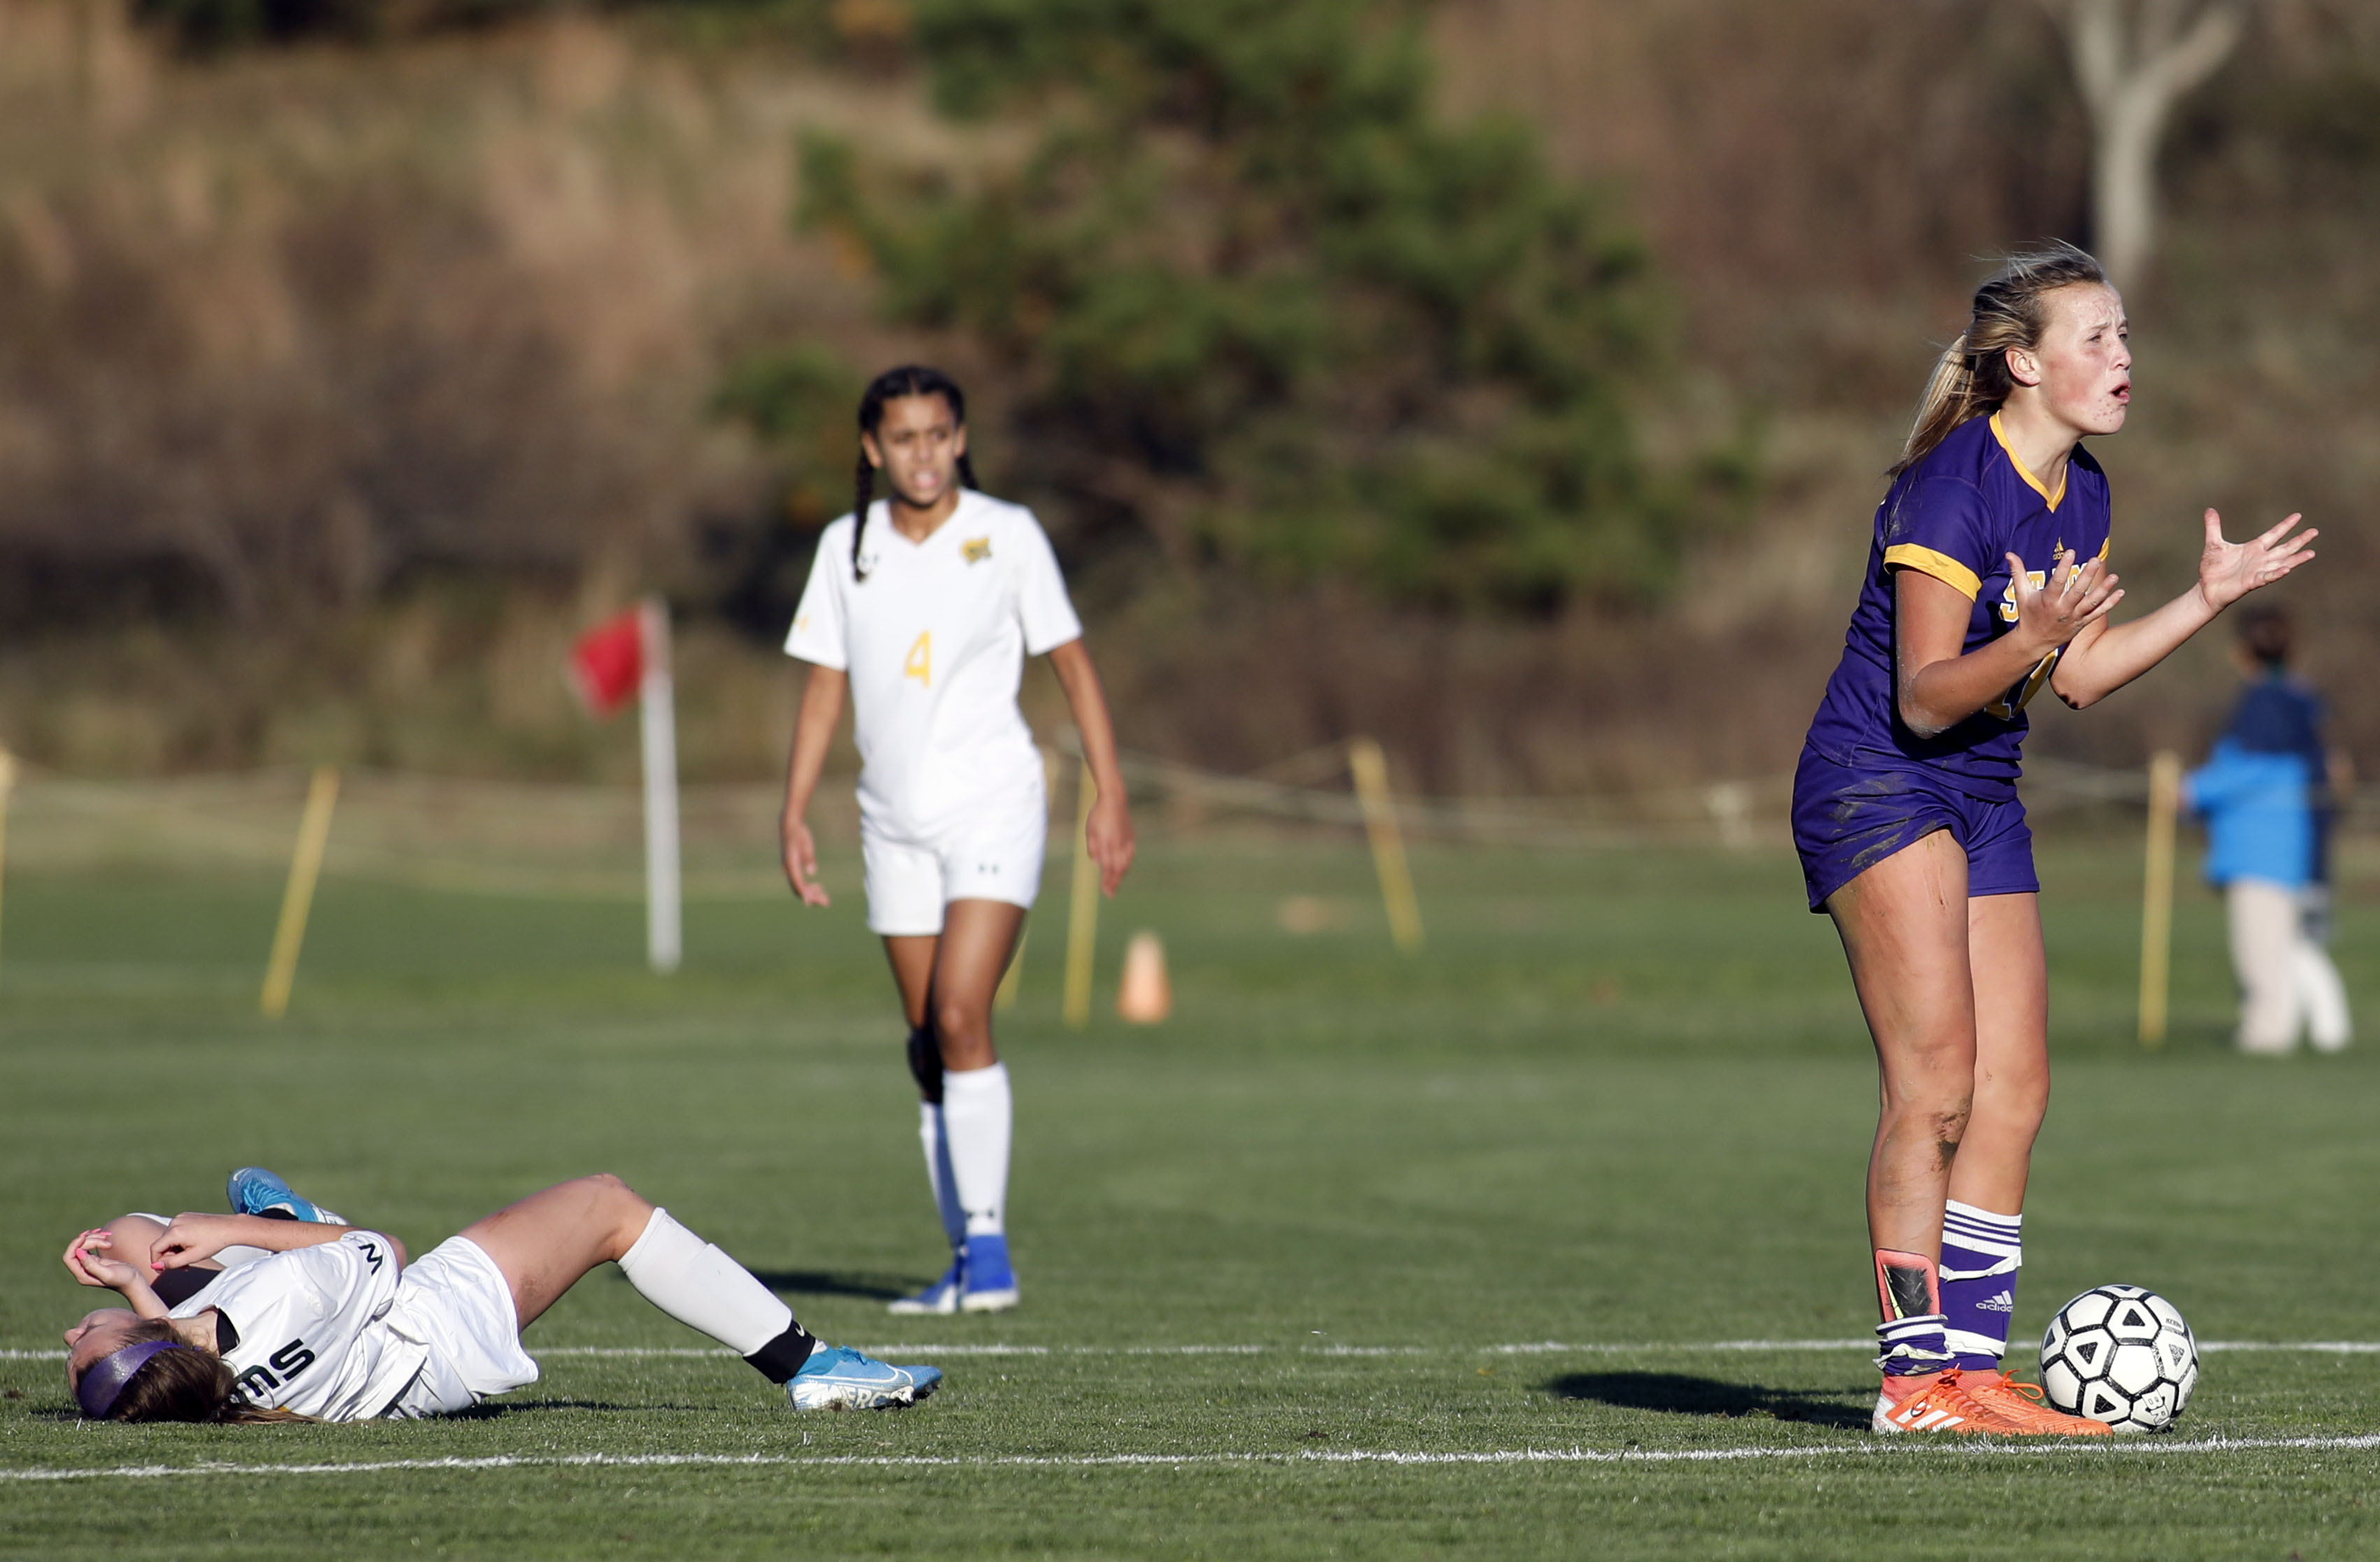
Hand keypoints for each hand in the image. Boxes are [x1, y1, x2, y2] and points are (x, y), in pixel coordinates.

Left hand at [62, 1229, 148, 1291]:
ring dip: (94, 1237)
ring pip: (83, 1245)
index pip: (69, 1258)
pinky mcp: (95, 1259)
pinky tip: (104, 1234)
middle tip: (107, 1241)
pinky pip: (89, 1245)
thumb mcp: (108, 1274)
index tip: (85, 1236)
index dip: (74, 1245)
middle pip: (77, 1249)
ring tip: (108, 1237)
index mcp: (82, 1275)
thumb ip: (92, 1265)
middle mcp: (82, 1270)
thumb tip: (78, 1253)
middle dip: (90, 1240)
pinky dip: (96, 1238)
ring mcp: (88, 1264)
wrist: (135, 1281)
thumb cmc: (124, 1279)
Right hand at [150, 1213, 239, 1270]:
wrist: (230, 1228)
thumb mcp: (192, 1257)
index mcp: (174, 1231)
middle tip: (184, 1265)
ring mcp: (180, 1217)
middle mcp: (175, 1222)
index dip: (157, 1261)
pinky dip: (180, 1239)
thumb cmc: (214, 1242)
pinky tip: (192, 1243)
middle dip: (170, 1256)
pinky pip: (176, 1230)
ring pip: (169, 1238)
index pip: (155, 1249)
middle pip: (162, 1243)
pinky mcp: (186, 1215)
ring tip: (190, 1253)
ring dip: (175, 1248)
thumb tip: (155, 1266)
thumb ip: (172, 1263)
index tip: (164, 1270)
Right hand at [781, 815, 830, 906]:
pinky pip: (799, 882)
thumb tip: (812, 872)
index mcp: (790, 865)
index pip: (798, 884)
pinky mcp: (792, 868)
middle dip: (812, 897)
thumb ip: (808, 858)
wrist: (789, 826)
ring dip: (811, 893)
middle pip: (799, 889)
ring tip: (825, 899)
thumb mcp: (806, 844)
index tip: (811, 903)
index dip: (805, 894)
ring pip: (799, 887)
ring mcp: (789, 870)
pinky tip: (819, 887)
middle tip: (827, 903)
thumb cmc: (799, 834)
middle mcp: (788, 870)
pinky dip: (808, 887)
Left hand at [1086, 792, 1135, 896]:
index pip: (1108, 867)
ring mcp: (1126, 841)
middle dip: (1114, 882)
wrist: (1114, 799)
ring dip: (1120, 876)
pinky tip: (1123, 869)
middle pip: (1118, 868)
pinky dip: (1126, 865)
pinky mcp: (1130, 838)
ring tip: (1115, 884)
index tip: (1106, 892)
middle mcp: (1119, 844)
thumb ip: (1093, 847)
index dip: (1107, 881)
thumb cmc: (1098, 814)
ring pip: (1126, 863)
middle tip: (1111, 894)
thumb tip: (1097, 862)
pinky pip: (1130, 856)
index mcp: (1108, 843)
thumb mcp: (1090, 830)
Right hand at [2008, 548, 2121, 655]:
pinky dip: (2110, 603)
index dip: (2063, 566)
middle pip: (2077, 591)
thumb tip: (2009, 554)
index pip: (2057, 581)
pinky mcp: (2082, 623)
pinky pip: (2098, 613)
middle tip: (2096, 560)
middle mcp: (2062, 609)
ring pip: (2091, 602)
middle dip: (2087, 575)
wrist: (2034, 642)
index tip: (2071, 552)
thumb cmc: (2028, 614)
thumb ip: (2018, 573)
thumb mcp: (2022, 594)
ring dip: (2104, 590)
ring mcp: (2074, 617)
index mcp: (2048, 600)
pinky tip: (2120, 592)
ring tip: (2115, 577)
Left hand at [2197, 509, 2315, 612]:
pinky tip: (2287, 568)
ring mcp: (2257, 571)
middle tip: (2315, 531)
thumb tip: (2209, 509)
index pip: (2273, 534)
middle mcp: (2260, 559)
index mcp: (2253, 548)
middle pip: (2284, 548)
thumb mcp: (2213, 544)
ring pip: (2282, 563)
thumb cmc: (2212, 569)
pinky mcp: (2251, 582)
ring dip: (2296, 559)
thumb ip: (2213, 527)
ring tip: (2311, 553)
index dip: (2285, 525)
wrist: (2206, 589)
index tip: (2298, 516)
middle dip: (2299, 540)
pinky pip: (2267, 577)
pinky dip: (2277, 573)